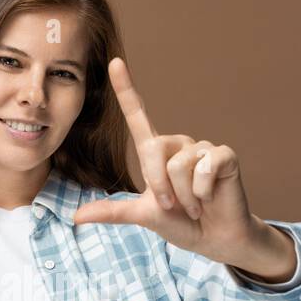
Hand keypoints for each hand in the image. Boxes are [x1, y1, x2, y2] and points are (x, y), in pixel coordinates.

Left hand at [72, 57, 267, 266]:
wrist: (215, 238)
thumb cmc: (181, 223)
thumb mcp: (143, 216)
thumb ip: (113, 212)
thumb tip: (76, 217)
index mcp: (156, 154)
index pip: (138, 116)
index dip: (126, 89)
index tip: (115, 63)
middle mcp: (178, 145)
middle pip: (154, 149)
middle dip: (160, 186)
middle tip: (174, 206)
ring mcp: (202, 148)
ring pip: (179, 165)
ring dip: (184, 196)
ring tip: (196, 203)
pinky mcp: (224, 155)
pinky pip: (204, 168)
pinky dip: (203, 192)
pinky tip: (210, 197)